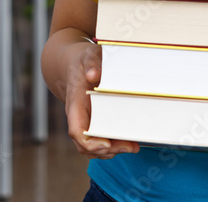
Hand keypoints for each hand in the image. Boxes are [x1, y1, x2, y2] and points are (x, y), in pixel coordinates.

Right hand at [65, 39, 139, 158]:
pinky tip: (128, 142)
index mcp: (74, 104)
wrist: (75, 65)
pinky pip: (99, 141)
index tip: (107, 143)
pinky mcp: (93, 123)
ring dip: (112, 151)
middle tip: (131, 146)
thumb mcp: (89, 56)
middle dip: (108, 150)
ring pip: (93, 147)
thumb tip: (94, 75)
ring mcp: (85, 122)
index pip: (76, 131)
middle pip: (86, 144)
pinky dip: (112, 146)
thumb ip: (92, 63)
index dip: (90, 142)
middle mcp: (77, 117)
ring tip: (132, 146)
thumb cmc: (84, 61)